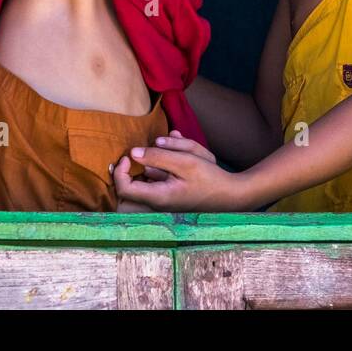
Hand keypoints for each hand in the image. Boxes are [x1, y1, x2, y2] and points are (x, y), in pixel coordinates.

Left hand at [113, 132, 241, 211]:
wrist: (231, 195)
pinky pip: (158, 182)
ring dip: (152, 164)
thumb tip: (133, 153)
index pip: (124, 190)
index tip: (129, 156)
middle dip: (131, 171)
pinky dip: (163, 167)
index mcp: (158, 197)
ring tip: (169, 147)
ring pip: (146, 182)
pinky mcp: (172, 197)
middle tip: (138, 155)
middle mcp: (158, 203)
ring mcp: (164, 202)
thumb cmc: (210, 179)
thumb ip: (158, 156)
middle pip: (130, 191)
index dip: (120, 172)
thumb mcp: (185, 162)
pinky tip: (178, 152)